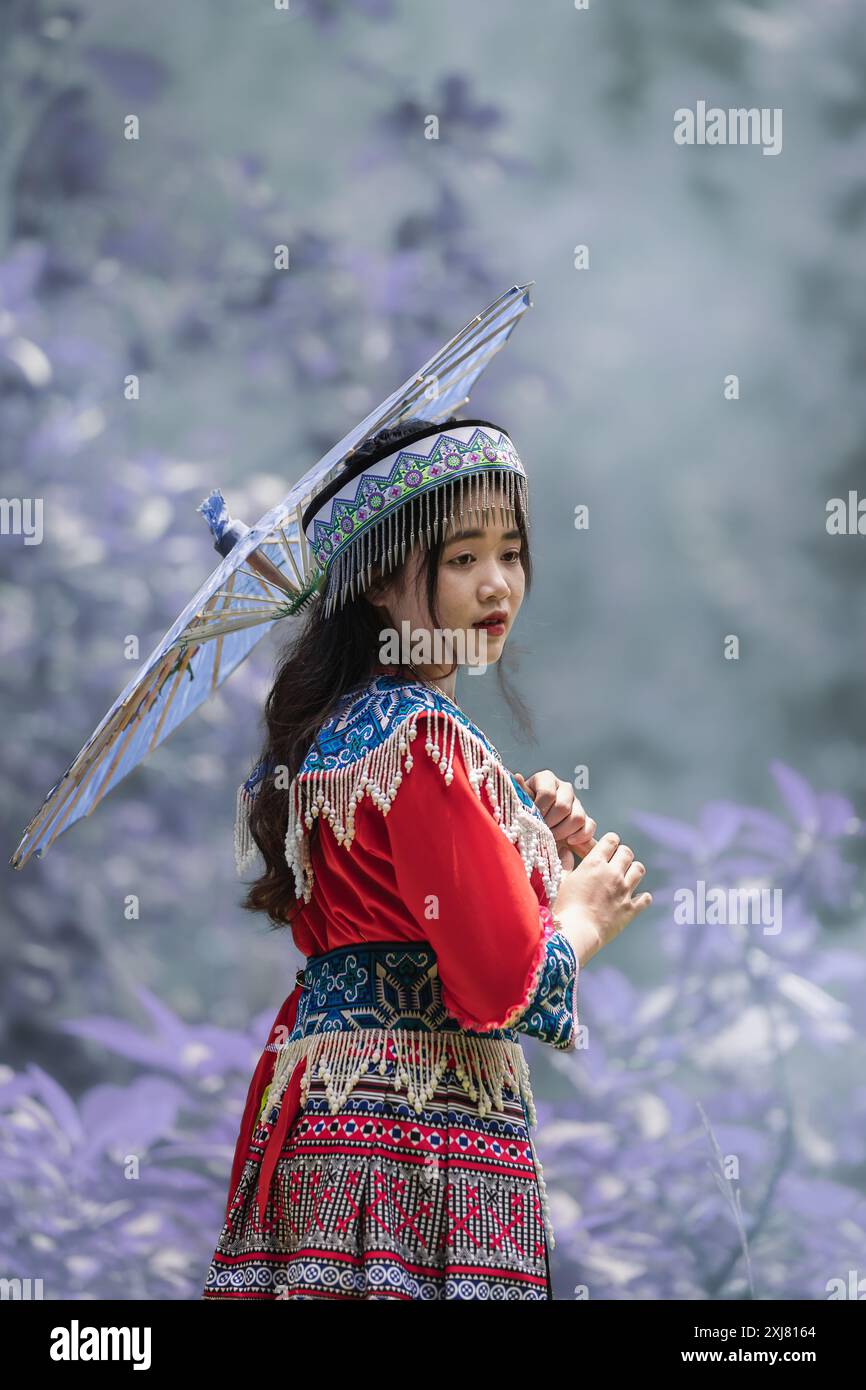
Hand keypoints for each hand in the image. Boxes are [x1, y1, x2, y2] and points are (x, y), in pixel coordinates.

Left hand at [514, 770, 596, 868]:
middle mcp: (564, 787)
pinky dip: (581, 836)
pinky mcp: (586, 817)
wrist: (535, 825)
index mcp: (546, 779)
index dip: (540, 812)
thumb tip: (517, 777)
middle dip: (550, 824)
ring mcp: (577, 802)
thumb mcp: (521, 802)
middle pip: (563, 807)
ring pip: (577, 817)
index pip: (547, 794)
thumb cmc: (525, 811)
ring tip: (551, 838)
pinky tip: (569, 841)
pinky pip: (590, 825)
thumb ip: (521, 792)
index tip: (532, 821)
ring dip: (563, 832)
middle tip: (541, 833)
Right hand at [553, 831, 650, 963]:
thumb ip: (564, 863)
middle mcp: (613, 873)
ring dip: (633, 871)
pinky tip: (635, 899)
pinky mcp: (630, 909)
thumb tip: (565, 850)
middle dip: (622, 854)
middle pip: (627, 852)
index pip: (611, 840)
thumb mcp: (559, 881)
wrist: (576, 932)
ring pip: (639, 870)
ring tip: (625, 877)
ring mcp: (624, 891)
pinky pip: (645, 898)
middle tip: (615, 862)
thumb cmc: (564, 907)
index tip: (607, 848)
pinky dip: (642, 897)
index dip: (610, 842)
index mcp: (595, 863)